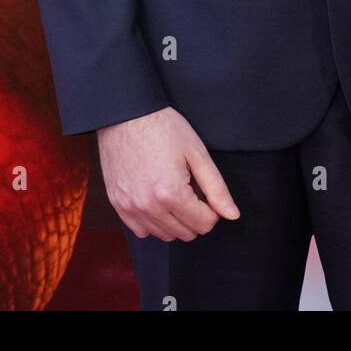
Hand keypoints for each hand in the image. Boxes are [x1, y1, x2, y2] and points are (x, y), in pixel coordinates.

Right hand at [97, 106, 240, 241]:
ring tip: (173, 192)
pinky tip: (156, 200)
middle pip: (186, 233)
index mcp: (171, 193)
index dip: (212, 209)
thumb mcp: (197, 153)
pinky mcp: (118, 205)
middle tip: (191, 189)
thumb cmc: (163, 128)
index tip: (206, 191)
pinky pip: (141, 231)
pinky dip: (153, 222)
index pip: (205, 224)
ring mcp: (130, 208)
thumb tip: (232, 215)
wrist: (126, 115)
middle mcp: (149, 207)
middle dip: (195, 216)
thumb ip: (217, 188)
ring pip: (165, 235)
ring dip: (175, 221)